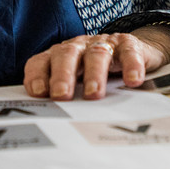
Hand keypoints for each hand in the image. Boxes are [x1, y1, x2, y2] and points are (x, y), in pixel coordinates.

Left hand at [23, 29, 169, 100]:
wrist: (132, 51)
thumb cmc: (96, 72)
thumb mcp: (77, 84)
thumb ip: (65, 98)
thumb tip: (54, 124)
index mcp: (59, 57)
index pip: (41, 62)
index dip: (37, 75)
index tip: (38, 92)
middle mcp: (78, 48)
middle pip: (65, 55)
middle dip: (62, 75)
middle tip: (61, 94)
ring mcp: (102, 44)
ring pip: (96, 54)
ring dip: (93, 74)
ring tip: (94, 94)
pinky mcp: (128, 45)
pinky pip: (129, 53)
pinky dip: (131, 65)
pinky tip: (132, 80)